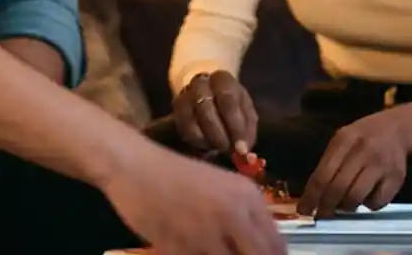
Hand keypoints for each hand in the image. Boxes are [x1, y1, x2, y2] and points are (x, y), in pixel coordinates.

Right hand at [102, 144, 285, 254]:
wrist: (135, 166)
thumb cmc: (177, 176)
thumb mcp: (221, 189)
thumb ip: (244, 218)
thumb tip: (261, 250)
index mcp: (249, 197)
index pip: (276, 247)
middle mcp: (234, 214)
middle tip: (227, 253)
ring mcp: (208, 233)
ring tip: (202, 247)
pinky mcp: (181, 248)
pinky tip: (185, 248)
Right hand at [173, 70, 258, 153]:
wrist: (207, 93)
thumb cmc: (230, 106)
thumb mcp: (245, 112)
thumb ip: (246, 131)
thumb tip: (244, 152)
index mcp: (222, 79)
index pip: (228, 99)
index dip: (235, 126)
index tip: (242, 148)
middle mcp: (199, 83)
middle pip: (206, 108)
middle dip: (220, 134)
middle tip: (228, 149)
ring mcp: (184, 95)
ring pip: (192, 121)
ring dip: (208, 139)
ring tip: (219, 147)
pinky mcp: (176, 111)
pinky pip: (184, 130)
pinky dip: (197, 142)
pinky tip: (207, 145)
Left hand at [297, 110, 407, 217]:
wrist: (396, 128)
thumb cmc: (362, 137)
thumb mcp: (342, 140)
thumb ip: (328, 163)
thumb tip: (312, 195)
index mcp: (344, 140)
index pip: (322, 174)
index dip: (311, 196)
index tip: (303, 210)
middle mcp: (362, 151)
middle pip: (338, 187)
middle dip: (326, 206)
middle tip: (320, 215)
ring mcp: (381, 165)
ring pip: (357, 196)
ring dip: (346, 207)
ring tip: (344, 206)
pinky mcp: (396, 177)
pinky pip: (378, 201)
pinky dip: (369, 206)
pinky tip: (366, 199)